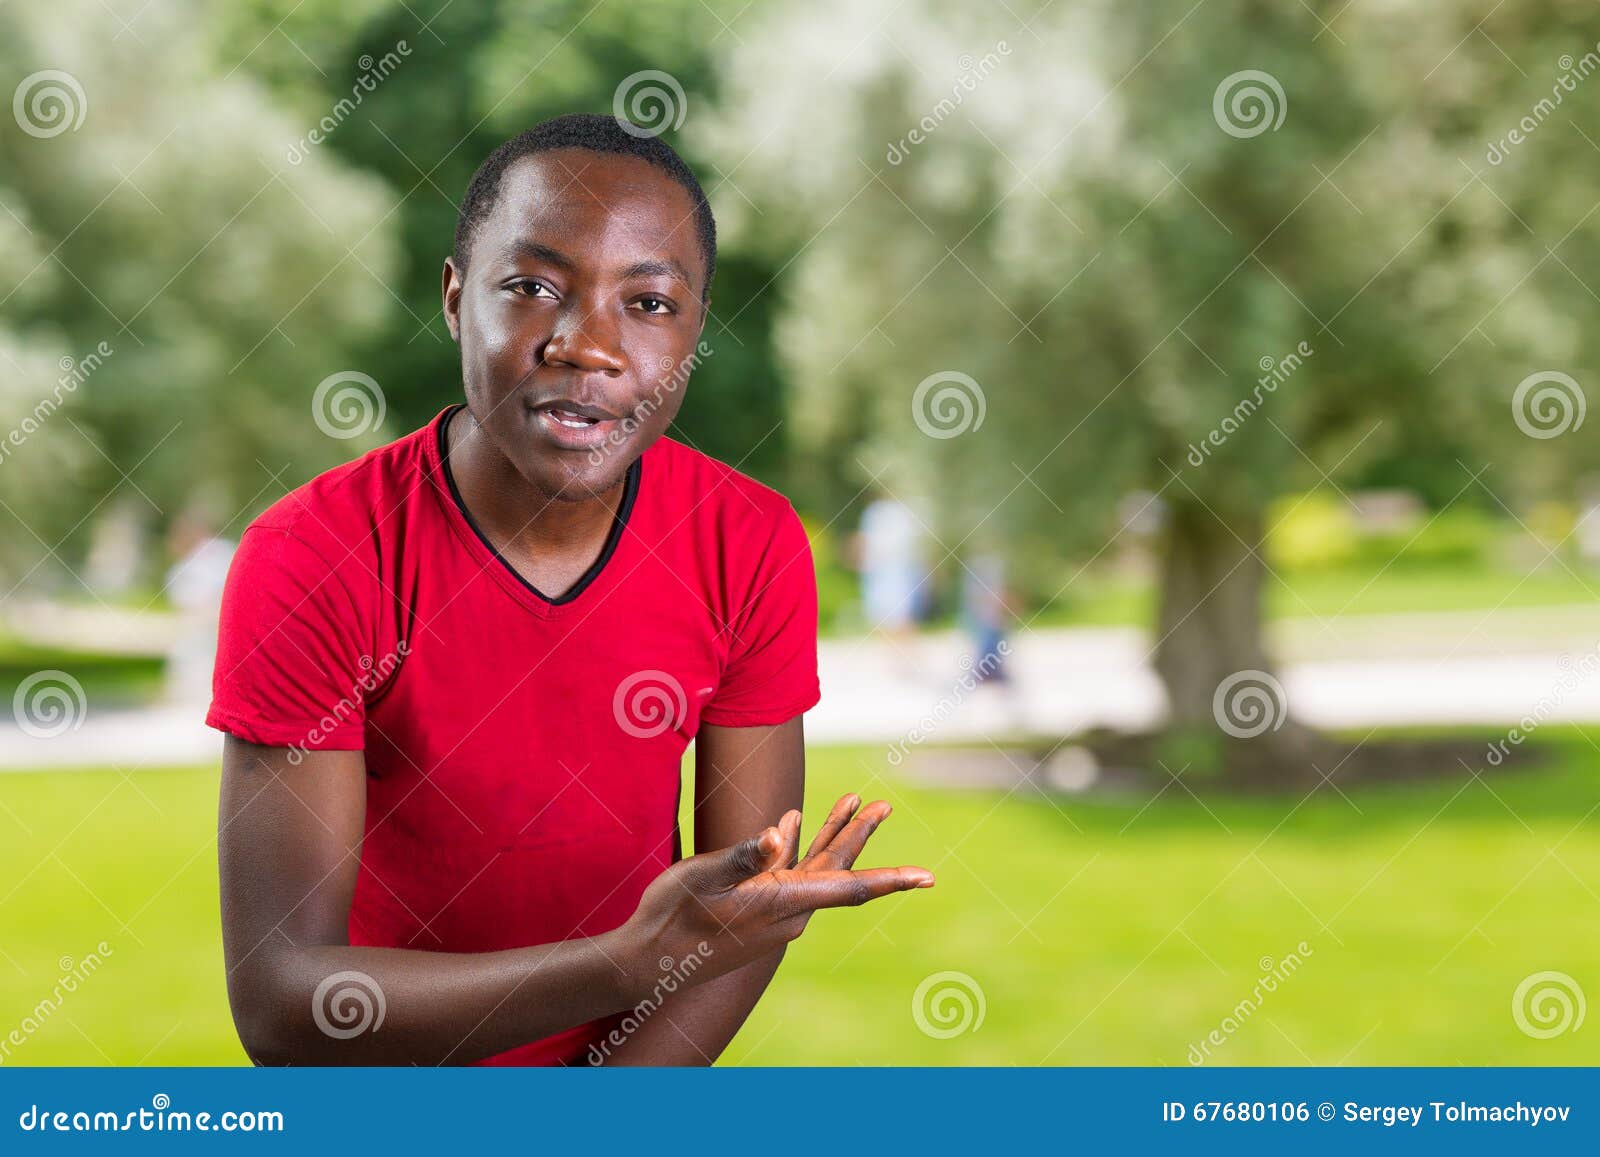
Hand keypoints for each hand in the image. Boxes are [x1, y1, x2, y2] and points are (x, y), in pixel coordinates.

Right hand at [617, 794, 931, 997]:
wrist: (646, 964)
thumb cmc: (673, 919)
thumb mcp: (703, 878)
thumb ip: (742, 856)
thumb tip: (778, 835)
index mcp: (785, 903)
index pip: (851, 887)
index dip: (891, 880)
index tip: (928, 877)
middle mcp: (789, 911)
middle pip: (839, 869)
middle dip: (861, 835)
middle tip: (884, 806)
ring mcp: (773, 912)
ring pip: (816, 868)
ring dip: (833, 835)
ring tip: (852, 800)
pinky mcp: (756, 910)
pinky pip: (790, 873)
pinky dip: (799, 845)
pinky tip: (794, 823)